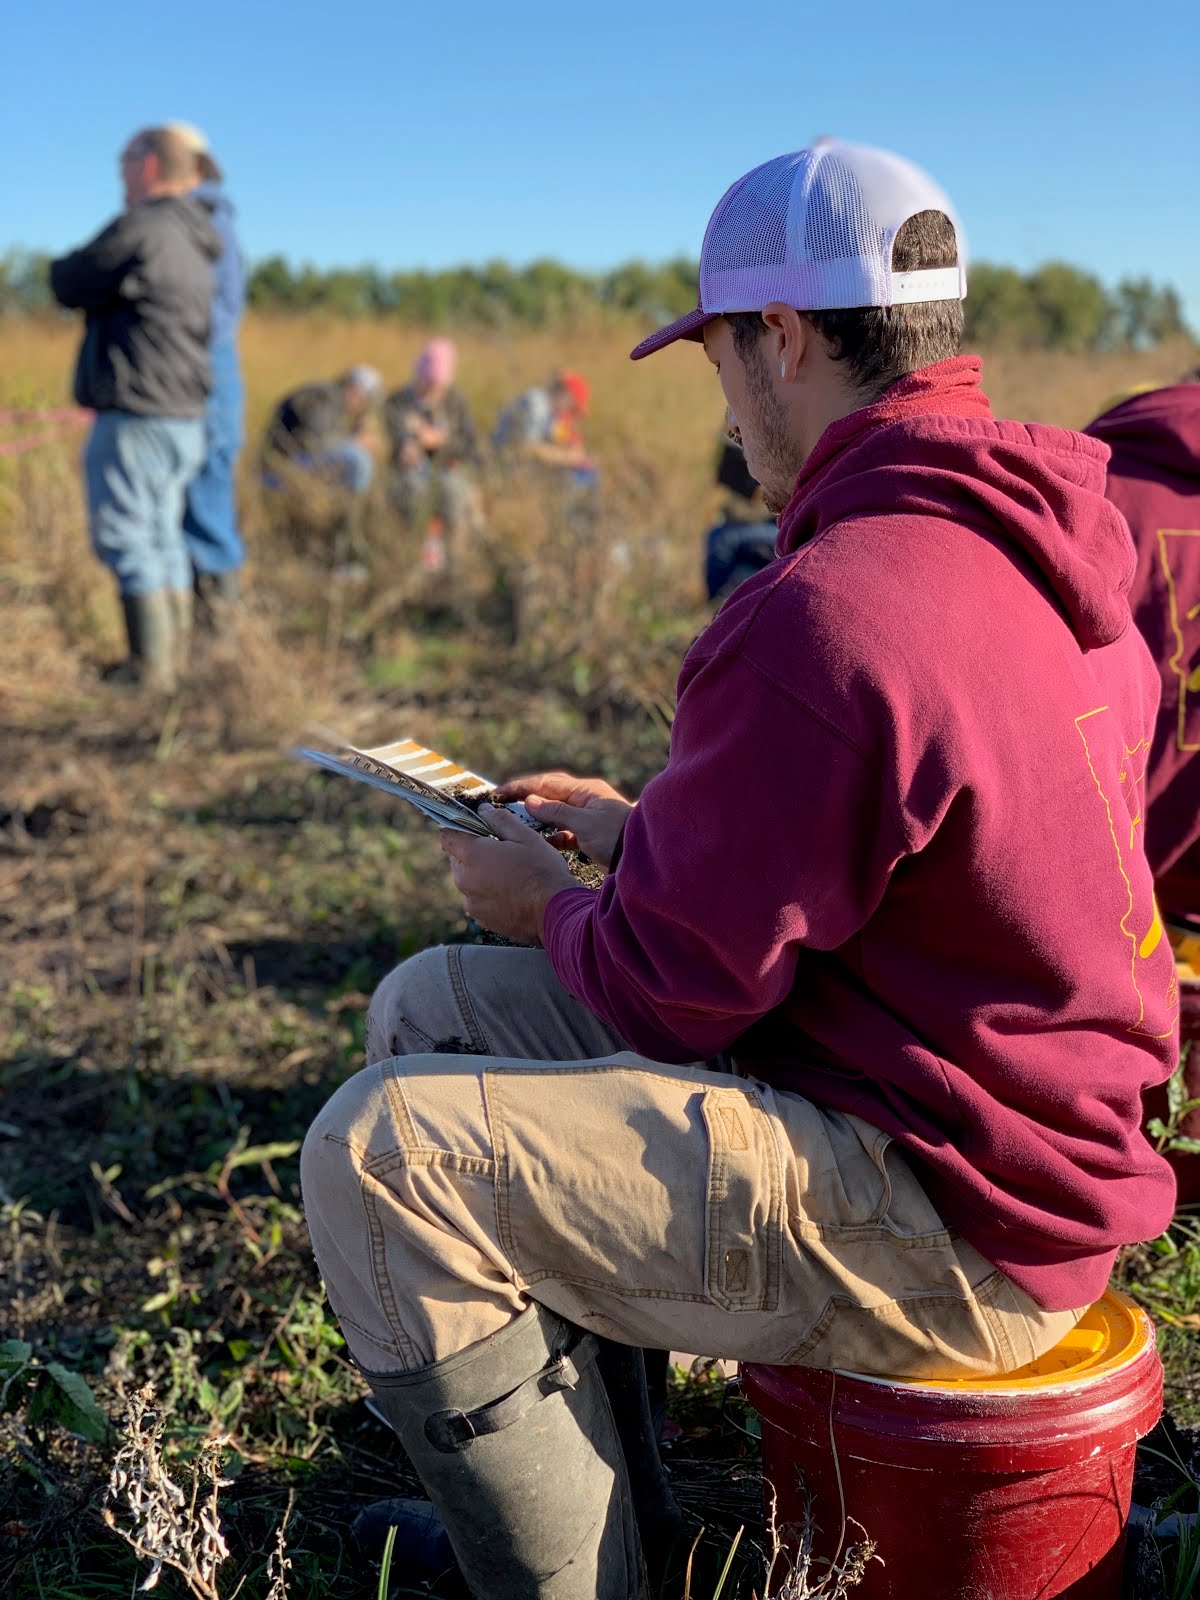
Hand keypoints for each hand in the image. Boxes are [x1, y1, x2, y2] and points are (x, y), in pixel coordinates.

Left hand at [440, 805, 578, 942]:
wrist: (556, 912)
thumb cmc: (542, 871)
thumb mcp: (525, 836)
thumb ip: (500, 820)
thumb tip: (483, 811)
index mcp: (472, 856)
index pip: (447, 836)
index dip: (458, 828)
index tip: (473, 828)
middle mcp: (465, 880)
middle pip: (457, 859)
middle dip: (472, 851)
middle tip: (499, 849)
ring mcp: (472, 902)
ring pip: (467, 880)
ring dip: (480, 873)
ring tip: (508, 873)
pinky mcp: (482, 918)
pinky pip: (477, 899)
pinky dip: (488, 893)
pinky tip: (511, 892)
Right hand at [491, 772, 632, 871]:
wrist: (644, 858)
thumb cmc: (617, 837)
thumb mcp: (584, 824)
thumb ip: (556, 812)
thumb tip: (529, 801)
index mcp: (585, 791)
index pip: (547, 783)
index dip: (521, 787)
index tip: (499, 793)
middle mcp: (586, 801)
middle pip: (549, 796)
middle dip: (526, 800)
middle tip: (502, 805)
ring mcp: (589, 818)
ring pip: (556, 815)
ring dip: (537, 819)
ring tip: (515, 823)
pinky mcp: (591, 836)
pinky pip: (566, 832)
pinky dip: (552, 836)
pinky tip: (540, 842)